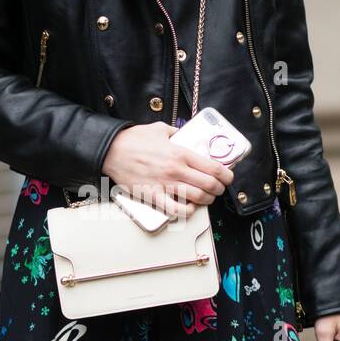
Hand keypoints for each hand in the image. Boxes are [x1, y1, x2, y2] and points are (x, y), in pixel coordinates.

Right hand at [102, 121, 233, 215]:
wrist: (111, 151)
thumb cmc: (134, 139)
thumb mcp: (160, 129)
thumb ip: (176, 133)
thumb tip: (186, 136)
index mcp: (181, 153)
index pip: (214, 167)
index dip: (227, 175)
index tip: (228, 177)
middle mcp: (177, 170)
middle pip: (210, 185)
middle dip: (219, 189)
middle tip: (218, 188)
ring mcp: (165, 185)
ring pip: (198, 198)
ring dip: (207, 200)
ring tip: (206, 198)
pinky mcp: (154, 196)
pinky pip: (177, 211)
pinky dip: (187, 211)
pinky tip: (189, 207)